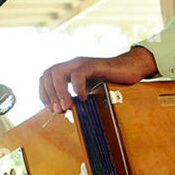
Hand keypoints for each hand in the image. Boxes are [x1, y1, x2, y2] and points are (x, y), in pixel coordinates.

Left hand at [38, 46, 158, 112]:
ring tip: (68, 106)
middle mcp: (72, 64)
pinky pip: (78, 74)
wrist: (130, 68)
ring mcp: (82, 63)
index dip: (43, 93)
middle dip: (49, 94)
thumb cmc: (111, 81)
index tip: (50, 108)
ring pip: (58, 73)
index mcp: (69, 69)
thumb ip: (76, 97)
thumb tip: (64, 111)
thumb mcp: (89, 90)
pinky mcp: (94, 65)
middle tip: (59, 110)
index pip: (45, 77)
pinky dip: (77, 87)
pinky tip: (84, 97)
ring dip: (59, 92)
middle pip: (47, 74)